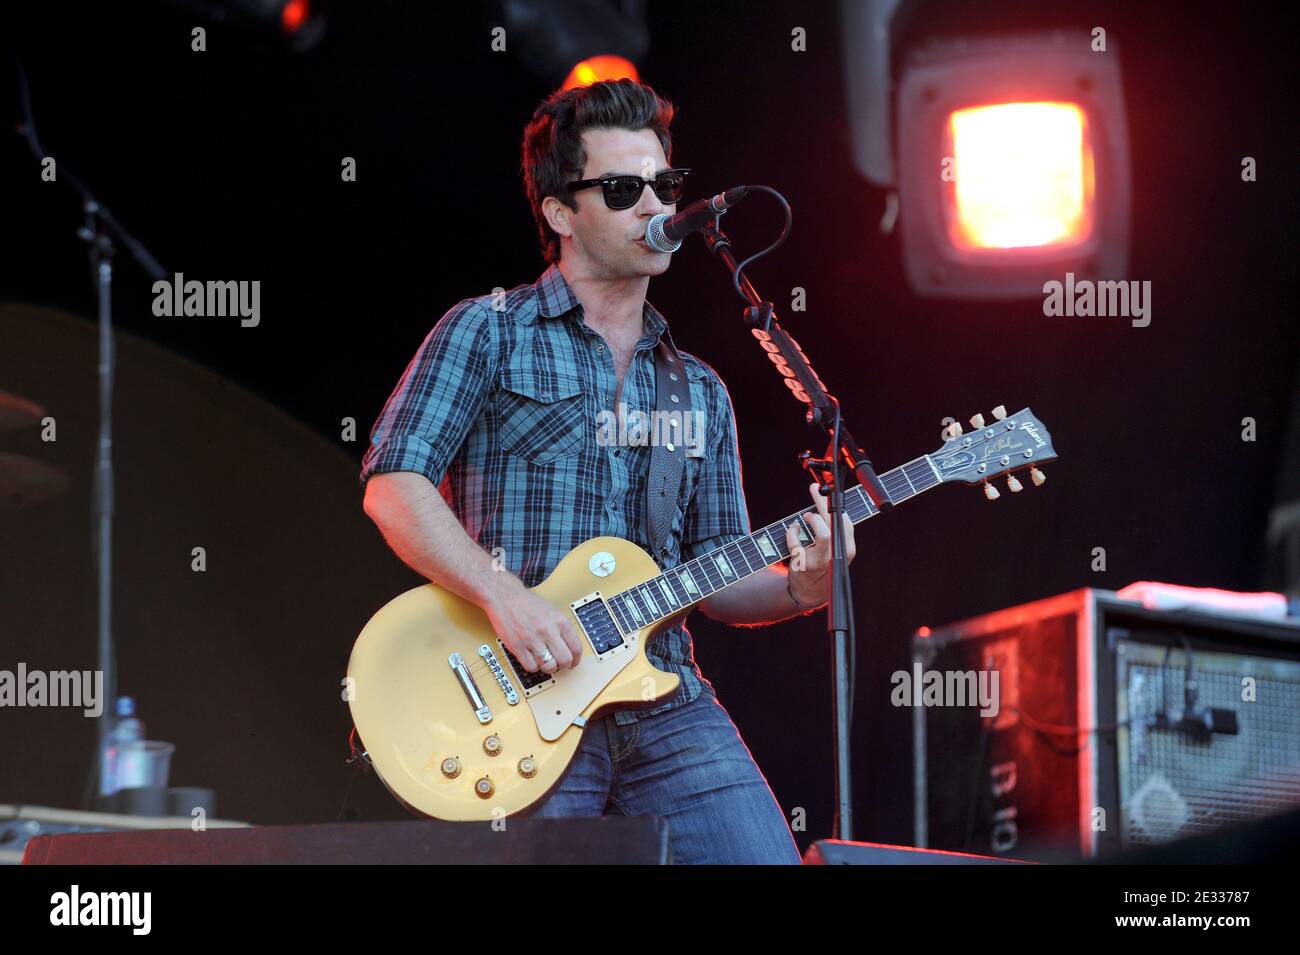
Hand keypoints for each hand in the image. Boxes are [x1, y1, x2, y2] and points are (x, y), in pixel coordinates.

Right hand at [484, 583, 583, 673]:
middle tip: (559, 665)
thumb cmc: (527, 603)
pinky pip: (531, 666)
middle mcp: (547, 630)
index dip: (576, 660)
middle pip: (564, 660)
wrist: (505, 597)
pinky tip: (532, 659)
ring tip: (545, 662)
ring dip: (548, 668)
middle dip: (563, 666)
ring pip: (548, 666)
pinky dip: (533, 666)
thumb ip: (561, 628)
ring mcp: (532, 639)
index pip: (576, 648)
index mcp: (559, 621)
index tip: (573, 662)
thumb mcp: (552, 610)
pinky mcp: (518, 646)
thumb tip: (569, 647)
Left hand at [785, 483, 856, 608]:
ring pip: (822, 534)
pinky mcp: (804, 565)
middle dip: (823, 503)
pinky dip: (792, 532)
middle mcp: (837, 555)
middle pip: (835, 523)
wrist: (809, 593)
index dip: (835, 504)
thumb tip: (824, 504)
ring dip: (812, 520)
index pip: (845, 522)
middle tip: (814, 489)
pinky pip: (797, 542)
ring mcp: (821, 561)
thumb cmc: (821, 566)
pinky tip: (793, 530)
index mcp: (847, 549)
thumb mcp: (834, 550)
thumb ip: (833, 531)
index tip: (826, 490)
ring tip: (805, 516)